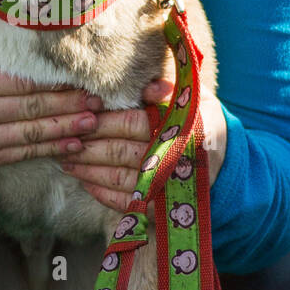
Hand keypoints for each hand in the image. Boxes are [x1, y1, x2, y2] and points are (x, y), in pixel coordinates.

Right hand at [0, 23, 106, 174]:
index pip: (15, 82)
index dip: (48, 80)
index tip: (75, 75)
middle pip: (30, 108)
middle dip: (67, 104)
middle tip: (96, 98)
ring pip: (31, 134)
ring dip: (65, 128)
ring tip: (93, 121)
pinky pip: (23, 154)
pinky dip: (50, 150)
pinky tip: (72, 144)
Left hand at [58, 76, 227, 213]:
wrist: (228, 164)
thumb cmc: (202, 122)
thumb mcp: (194, 97)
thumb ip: (167, 88)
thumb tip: (147, 83)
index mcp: (179, 126)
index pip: (132, 122)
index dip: (103, 119)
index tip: (78, 113)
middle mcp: (173, 157)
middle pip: (120, 150)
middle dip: (87, 145)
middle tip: (61, 138)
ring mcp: (167, 185)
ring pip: (119, 177)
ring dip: (88, 170)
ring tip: (65, 160)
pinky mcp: (162, 206)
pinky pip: (127, 202)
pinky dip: (102, 193)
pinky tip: (85, 182)